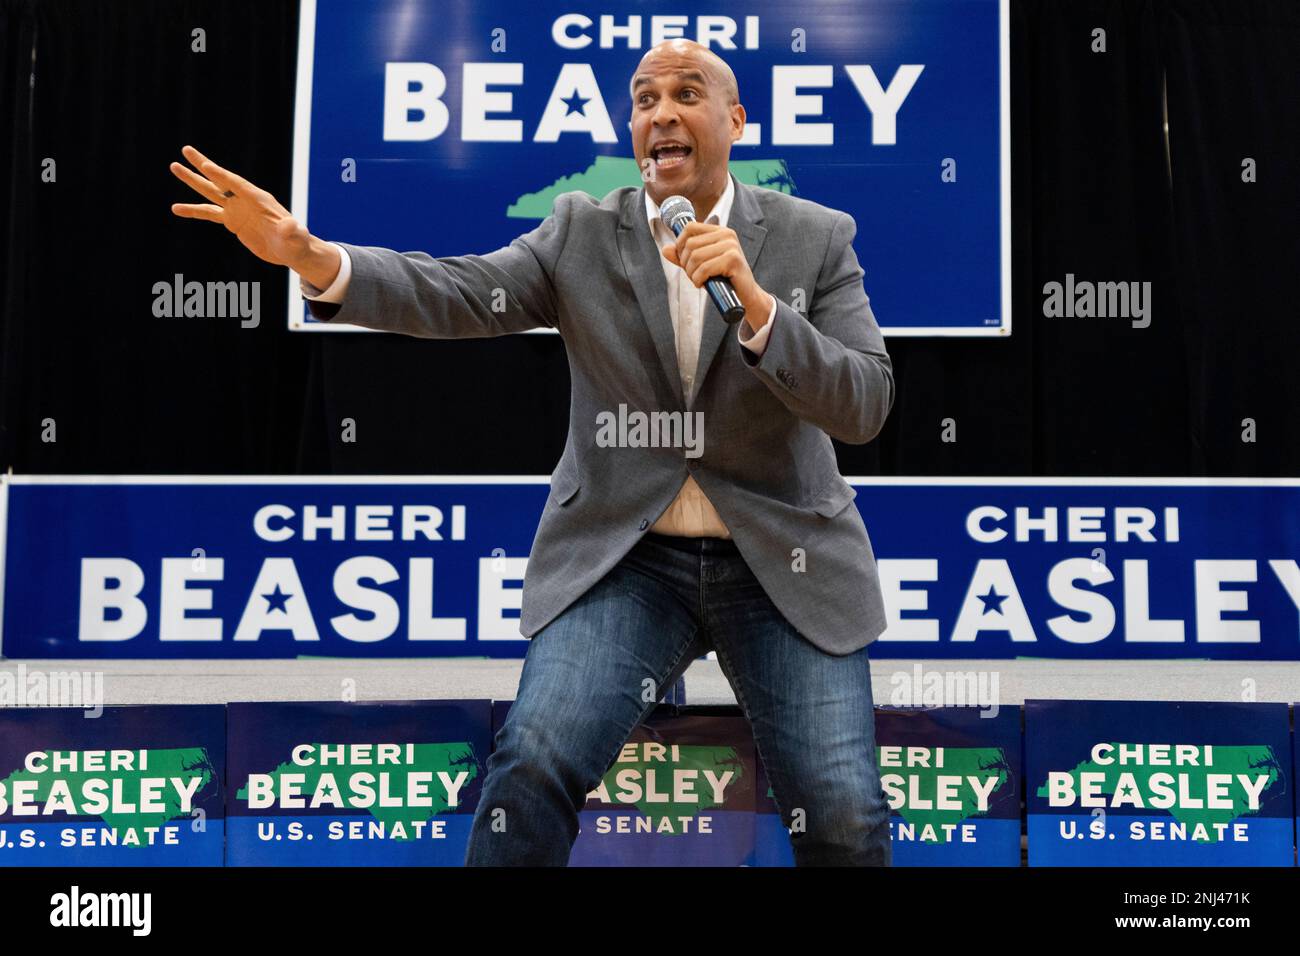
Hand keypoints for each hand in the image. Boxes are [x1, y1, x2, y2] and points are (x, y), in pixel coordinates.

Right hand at [169, 145, 337, 286]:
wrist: (292, 251)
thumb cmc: (297, 243)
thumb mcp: (295, 237)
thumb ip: (291, 231)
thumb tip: (290, 226)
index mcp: (260, 199)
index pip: (238, 184)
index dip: (222, 175)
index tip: (206, 165)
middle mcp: (246, 200)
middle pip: (220, 179)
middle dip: (203, 165)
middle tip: (186, 149)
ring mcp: (237, 209)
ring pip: (211, 192)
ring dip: (193, 180)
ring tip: (174, 166)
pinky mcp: (233, 221)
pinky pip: (209, 213)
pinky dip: (193, 210)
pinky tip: (176, 208)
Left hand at [661, 221, 771, 327]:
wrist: (745, 296)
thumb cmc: (722, 279)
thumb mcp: (700, 265)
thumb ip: (683, 257)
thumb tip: (665, 250)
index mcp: (719, 231)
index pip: (689, 227)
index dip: (680, 245)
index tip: (684, 261)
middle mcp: (726, 234)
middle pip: (690, 244)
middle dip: (686, 264)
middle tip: (694, 275)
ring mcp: (731, 245)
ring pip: (695, 257)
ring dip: (692, 273)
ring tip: (699, 280)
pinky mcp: (733, 259)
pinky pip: (704, 269)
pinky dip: (698, 280)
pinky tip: (704, 284)